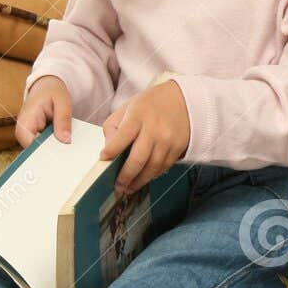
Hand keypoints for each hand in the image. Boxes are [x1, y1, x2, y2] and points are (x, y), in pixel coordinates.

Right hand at [17, 76, 71, 146]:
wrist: (47, 85)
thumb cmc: (52, 90)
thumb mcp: (62, 101)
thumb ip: (63, 120)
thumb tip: (65, 140)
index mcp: (25, 122)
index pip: (31, 146)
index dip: (46, 152)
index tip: (62, 153)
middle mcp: (23, 132)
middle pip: (37, 151)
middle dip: (53, 151)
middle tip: (71, 152)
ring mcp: (29, 135)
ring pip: (42, 150)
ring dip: (56, 148)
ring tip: (69, 144)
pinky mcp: (36, 136)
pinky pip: (46, 145)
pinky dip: (56, 143)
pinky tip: (65, 141)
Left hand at [100, 79, 190, 194]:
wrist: (184, 99)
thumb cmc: (152, 104)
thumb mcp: (128, 107)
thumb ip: (113, 127)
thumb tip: (108, 150)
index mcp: (138, 116)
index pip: (121, 137)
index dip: (110, 151)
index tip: (103, 159)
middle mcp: (154, 129)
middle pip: (137, 159)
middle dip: (125, 177)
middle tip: (118, 187)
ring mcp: (168, 140)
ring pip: (152, 168)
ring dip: (139, 181)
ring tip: (129, 188)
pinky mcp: (179, 147)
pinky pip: (164, 167)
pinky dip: (153, 175)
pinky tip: (144, 177)